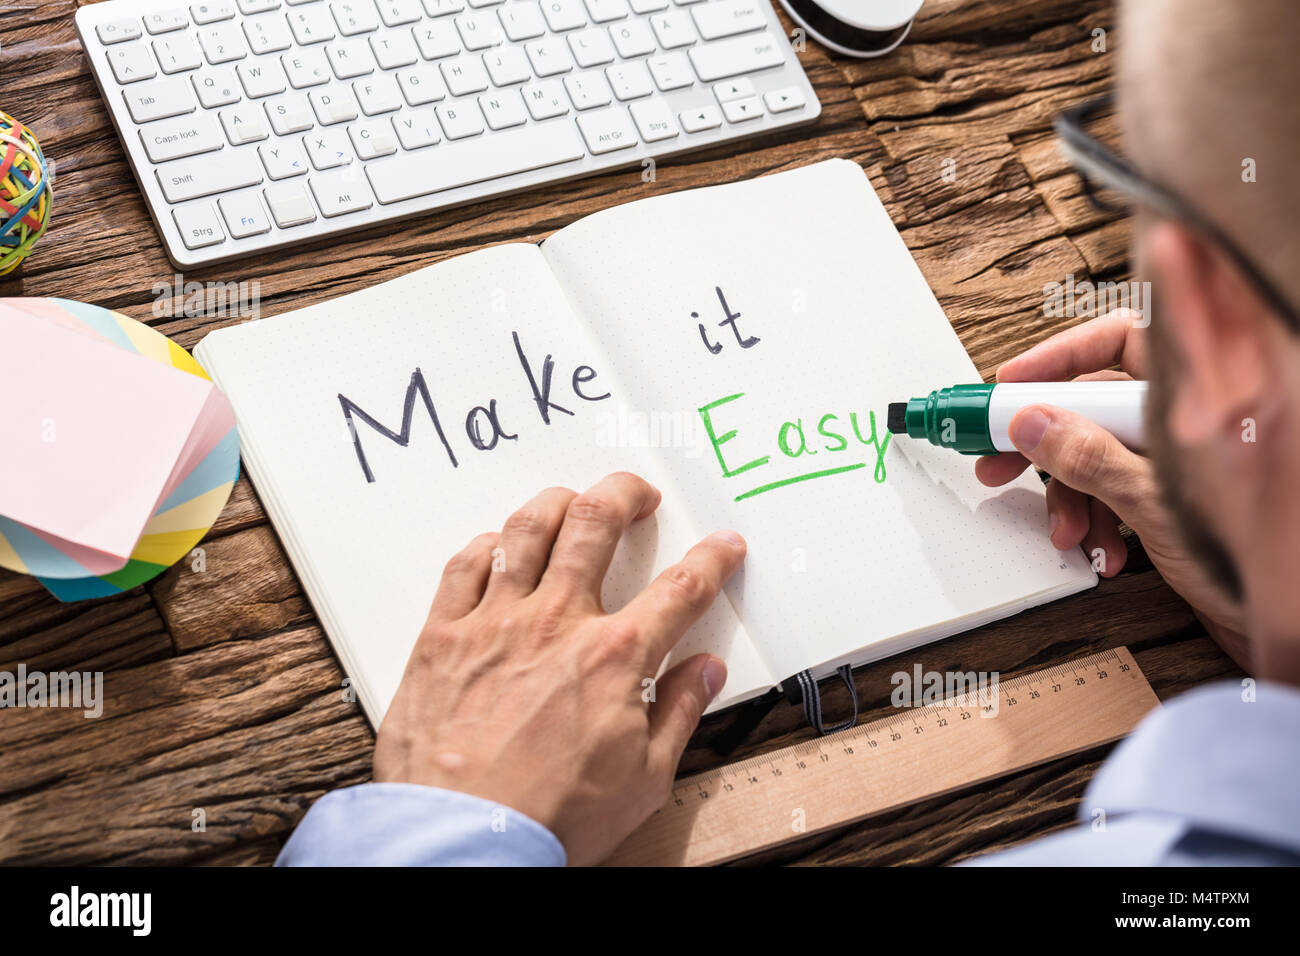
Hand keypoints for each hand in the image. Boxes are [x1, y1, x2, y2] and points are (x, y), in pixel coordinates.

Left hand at [373, 471, 744, 864]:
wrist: (463, 839)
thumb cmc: (550, 818)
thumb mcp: (643, 779)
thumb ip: (678, 714)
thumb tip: (705, 671)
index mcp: (614, 657)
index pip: (680, 589)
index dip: (711, 559)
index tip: (723, 546)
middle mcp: (556, 623)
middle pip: (596, 524)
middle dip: (626, 494)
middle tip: (639, 493)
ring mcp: (495, 623)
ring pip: (527, 529)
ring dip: (557, 503)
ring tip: (573, 501)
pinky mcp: (444, 637)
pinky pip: (465, 566)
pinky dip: (488, 544)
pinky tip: (498, 546)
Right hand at [974, 310, 1250, 668]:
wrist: (1289, 623)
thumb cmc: (1260, 554)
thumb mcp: (1156, 501)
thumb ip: (1091, 458)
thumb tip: (1033, 424)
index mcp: (1197, 395)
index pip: (1118, 341)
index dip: (1058, 357)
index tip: (1010, 385)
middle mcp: (1187, 417)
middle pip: (1094, 403)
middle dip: (1045, 441)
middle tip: (998, 459)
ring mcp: (1176, 456)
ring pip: (1095, 452)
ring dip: (1071, 496)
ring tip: (1068, 532)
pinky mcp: (1168, 492)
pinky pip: (1112, 487)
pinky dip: (1097, 517)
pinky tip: (1104, 549)